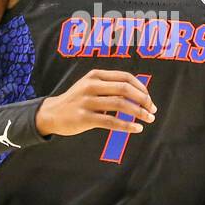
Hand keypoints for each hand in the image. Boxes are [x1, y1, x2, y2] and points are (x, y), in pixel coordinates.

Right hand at [36, 68, 155, 136]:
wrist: (52, 113)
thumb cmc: (77, 100)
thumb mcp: (91, 86)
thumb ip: (110, 86)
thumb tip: (140, 93)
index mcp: (96, 75)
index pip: (125, 77)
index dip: (141, 88)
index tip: (149, 99)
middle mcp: (91, 86)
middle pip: (125, 89)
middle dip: (143, 100)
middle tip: (152, 110)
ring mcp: (87, 102)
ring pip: (120, 104)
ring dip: (139, 112)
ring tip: (149, 119)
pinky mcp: (84, 118)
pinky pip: (111, 122)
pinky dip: (127, 126)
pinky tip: (137, 128)